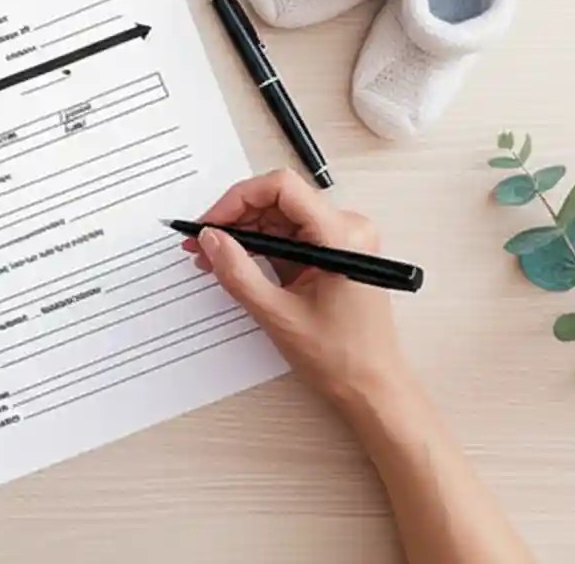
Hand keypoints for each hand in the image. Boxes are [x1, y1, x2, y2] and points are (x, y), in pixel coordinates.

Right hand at [183, 170, 404, 409]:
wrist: (372, 386)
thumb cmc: (342, 357)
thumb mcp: (278, 315)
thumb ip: (239, 272)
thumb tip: (211, 240)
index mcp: (342, 236)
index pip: (282, 188)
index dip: (238, 199)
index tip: (211, 222)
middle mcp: (348, 229)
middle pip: (280, 201)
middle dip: (236, 219)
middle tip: (202, 242)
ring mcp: (342, 240)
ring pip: (282, 218)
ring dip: (245, 234)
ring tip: (212, 256)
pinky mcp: (335, 254)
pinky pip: (292, 237)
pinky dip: (262, 247)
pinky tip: (235, 262)